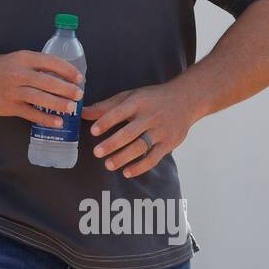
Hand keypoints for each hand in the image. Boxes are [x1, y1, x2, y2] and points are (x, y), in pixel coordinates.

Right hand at [0, 50, 84, 127]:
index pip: (51, 62)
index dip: (68, 70)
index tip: (79, 78)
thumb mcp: (20, 59)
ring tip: (71, 108)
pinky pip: (30, 113)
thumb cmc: (4, 68)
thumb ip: (39, 66)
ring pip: (39, 97)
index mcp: (25, 58)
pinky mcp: (9, 106)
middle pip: (47, 81)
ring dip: (58, 103)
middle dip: (66, 89)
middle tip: (79, 95)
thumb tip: (66, 77)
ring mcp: (13, 90)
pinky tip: (57, 122)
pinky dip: (45, 118)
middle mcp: (19, 73)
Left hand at [81, 82, 203, 178]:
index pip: (120, 112)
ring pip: (141, 147)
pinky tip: (127, 172)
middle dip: (112, 143)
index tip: (93, 131)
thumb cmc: (151, 98)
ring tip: (108, 164)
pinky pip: (154, 158)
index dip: (106, 121)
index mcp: (138, 102)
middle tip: (97, 153)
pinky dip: (140, 167)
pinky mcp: (169, 143)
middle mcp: (150, 116)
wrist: (186, 99)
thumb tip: (82, 112)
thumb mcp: (130, 96)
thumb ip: (106, 106)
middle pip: (130, 132)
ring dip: (124, 157)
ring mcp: (161, 131)